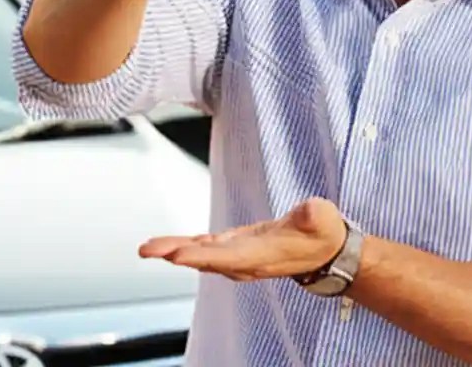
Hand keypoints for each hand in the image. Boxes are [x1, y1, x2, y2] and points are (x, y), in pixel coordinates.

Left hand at [138, 197, 345, 281]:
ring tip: (147, 248)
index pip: (229, 257)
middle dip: (176, 254)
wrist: (324, 251)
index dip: (202, 256)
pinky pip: (206, 248)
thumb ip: (315, 215)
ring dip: (174, 251)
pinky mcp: (237, 247)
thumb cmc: (322, 233)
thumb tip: (312, 210)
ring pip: (202, 255)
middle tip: (148, 250)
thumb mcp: (323, 220)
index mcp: (263, 255)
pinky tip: (169, 244)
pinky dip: (187, 245)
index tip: (177, 255)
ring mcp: (239, 256)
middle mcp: (246, 261)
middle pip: (206, 259)